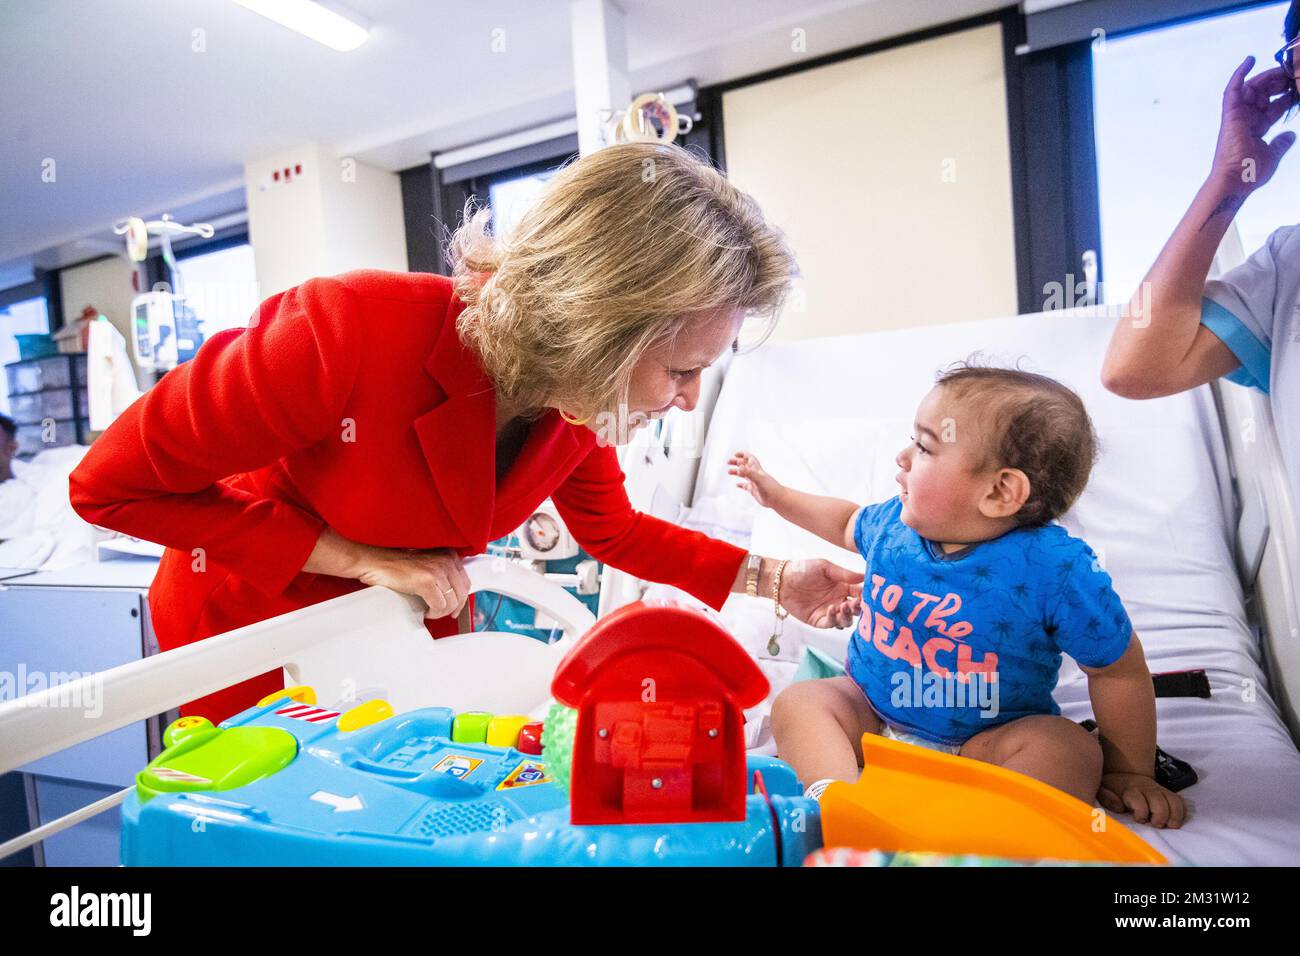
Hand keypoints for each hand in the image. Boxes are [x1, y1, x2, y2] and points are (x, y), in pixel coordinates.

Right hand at [355, 546, 470, 619]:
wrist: (376, 562)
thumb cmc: (398, 565)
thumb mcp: (427, 565)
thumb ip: (442, 573)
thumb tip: (453, 595)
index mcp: (449, 555)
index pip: (466, 582)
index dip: (461, 599)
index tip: (455, 608)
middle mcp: (446, 561)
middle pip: (461, 594)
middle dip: (453, 608)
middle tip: (442, 614)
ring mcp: (437, 571)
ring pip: (451, 602)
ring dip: (441, 612)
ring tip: (430, 612)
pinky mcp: (426, 582)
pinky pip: (439, 606)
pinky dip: (433, 613)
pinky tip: (425, 611)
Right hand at [728, 451, 780, 506]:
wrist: (777, 499)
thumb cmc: (770, 488)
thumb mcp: (758, 479)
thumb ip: (748, 472)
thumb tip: (739, 466)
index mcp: (757, 470)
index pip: (749, 458)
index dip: (742, 455)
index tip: (734, 454)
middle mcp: (755, 475)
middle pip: (745, 465)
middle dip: (737, 462)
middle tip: (728, 462)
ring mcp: (754, 482)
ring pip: (744, 475)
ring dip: (737, 472)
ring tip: (729, 472)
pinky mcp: (754, 490)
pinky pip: (746, 486)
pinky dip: (741, 485)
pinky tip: (737, 485)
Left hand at [777, 558, 862, 628]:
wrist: (782, 579)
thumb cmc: (803, 569)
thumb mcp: (825, 567)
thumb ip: (844, 573)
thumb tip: (865, 576)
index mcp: (843, 587)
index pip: (860, 594)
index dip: (866, 596)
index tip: (869, 595)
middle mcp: (838, 601)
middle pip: (856, 611)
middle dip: (859, 609)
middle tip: (857, 603)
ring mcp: (829, 612)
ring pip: (845, 620)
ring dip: (848, 616)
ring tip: (844, 606)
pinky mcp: (818, 620)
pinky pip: (830, 624)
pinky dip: (833, 618)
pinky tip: (832, 609)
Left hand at [1098, 772, 1186, 828]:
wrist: (1124, 773)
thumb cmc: (1113, 787)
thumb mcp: (1103, 789)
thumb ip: (1107, 797)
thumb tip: (1120, 807)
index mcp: (1130, 790)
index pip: (1139, 801)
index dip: (1141, 813)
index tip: (1139, 819)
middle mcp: (1147, 789)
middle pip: (1159, 803)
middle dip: (1160, 817)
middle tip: (1155, 824)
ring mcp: (1159, 790)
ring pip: (1173, 801)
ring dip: (1174, 816)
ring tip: (1169, 825)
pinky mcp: (1167, 793)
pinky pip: (1180, 802)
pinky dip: (1181, 813)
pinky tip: (1175, 821)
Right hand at [1209, 56, 1296, 195]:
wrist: (1236, 181)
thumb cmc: (1250, 173)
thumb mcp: (1273, 155)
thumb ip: (1281, 144)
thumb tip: (1290, 135)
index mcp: (1256, 129)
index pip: (1273, 107)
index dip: (1287, 97)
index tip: (1299, 89)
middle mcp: (1246, 120)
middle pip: (1264, 94)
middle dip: (1279, 83)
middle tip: (1294, 74)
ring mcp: (1237, 116)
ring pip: (1252, 88)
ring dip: (1267, 76)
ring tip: (1283, 68)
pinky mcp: (1231, 113)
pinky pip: (1233, 89)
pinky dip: (1240, 73)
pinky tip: (1251, 59)